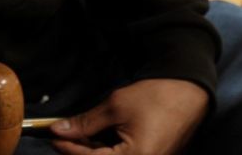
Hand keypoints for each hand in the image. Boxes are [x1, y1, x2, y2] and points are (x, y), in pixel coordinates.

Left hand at [49, 79, 208, 154]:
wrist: (188, 91)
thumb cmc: (156, 97)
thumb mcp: (115, 106)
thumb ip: (85, 123)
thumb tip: (60, 130)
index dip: (68, 148)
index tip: (53, 134)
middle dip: (79, 150)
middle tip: (63, 133)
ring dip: (93, 151)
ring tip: (81, 132)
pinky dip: (108, 150)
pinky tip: (97, 138)